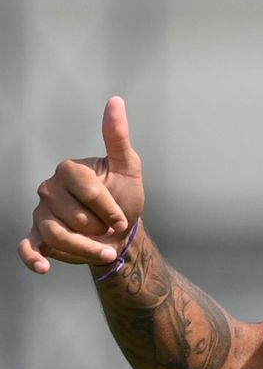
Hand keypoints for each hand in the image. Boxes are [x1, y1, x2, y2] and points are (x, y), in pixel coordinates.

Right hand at [18, 96, 144, 273]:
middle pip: (73, 217)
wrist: (120, 230)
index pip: (87, 190)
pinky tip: (44, 267)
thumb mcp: (128, 168)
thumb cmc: (123, 195)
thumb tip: (116, 101)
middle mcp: (49, 188)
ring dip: (85, 248)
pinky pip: (27, 247)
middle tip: (111, 229)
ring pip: (56, 235)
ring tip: (105, 250)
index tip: (122, 217)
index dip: (109, 208)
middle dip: (100, 228)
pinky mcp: (37, 236)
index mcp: (69, 169)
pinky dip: (33, 259)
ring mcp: (41, 212)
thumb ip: (118, 138)